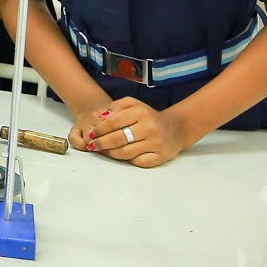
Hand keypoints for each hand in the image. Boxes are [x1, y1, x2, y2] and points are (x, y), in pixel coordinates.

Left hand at [70, 96, 190, 166]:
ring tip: (102, 151)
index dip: (99, 129)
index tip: (90, 134)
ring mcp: (156, 144)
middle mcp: (149, 128)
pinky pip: (138, 162)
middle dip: (101, 143)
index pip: (114, 122)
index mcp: (141, 113)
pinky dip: (127, 160)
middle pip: (118, 139)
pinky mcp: (161, 157)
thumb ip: (116, 106)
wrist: (176, 128)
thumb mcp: (133, 104)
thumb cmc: (148, 116)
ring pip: (126, 152)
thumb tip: (100, 117)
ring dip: (110, 153)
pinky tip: (120, 156)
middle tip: (92, 145)